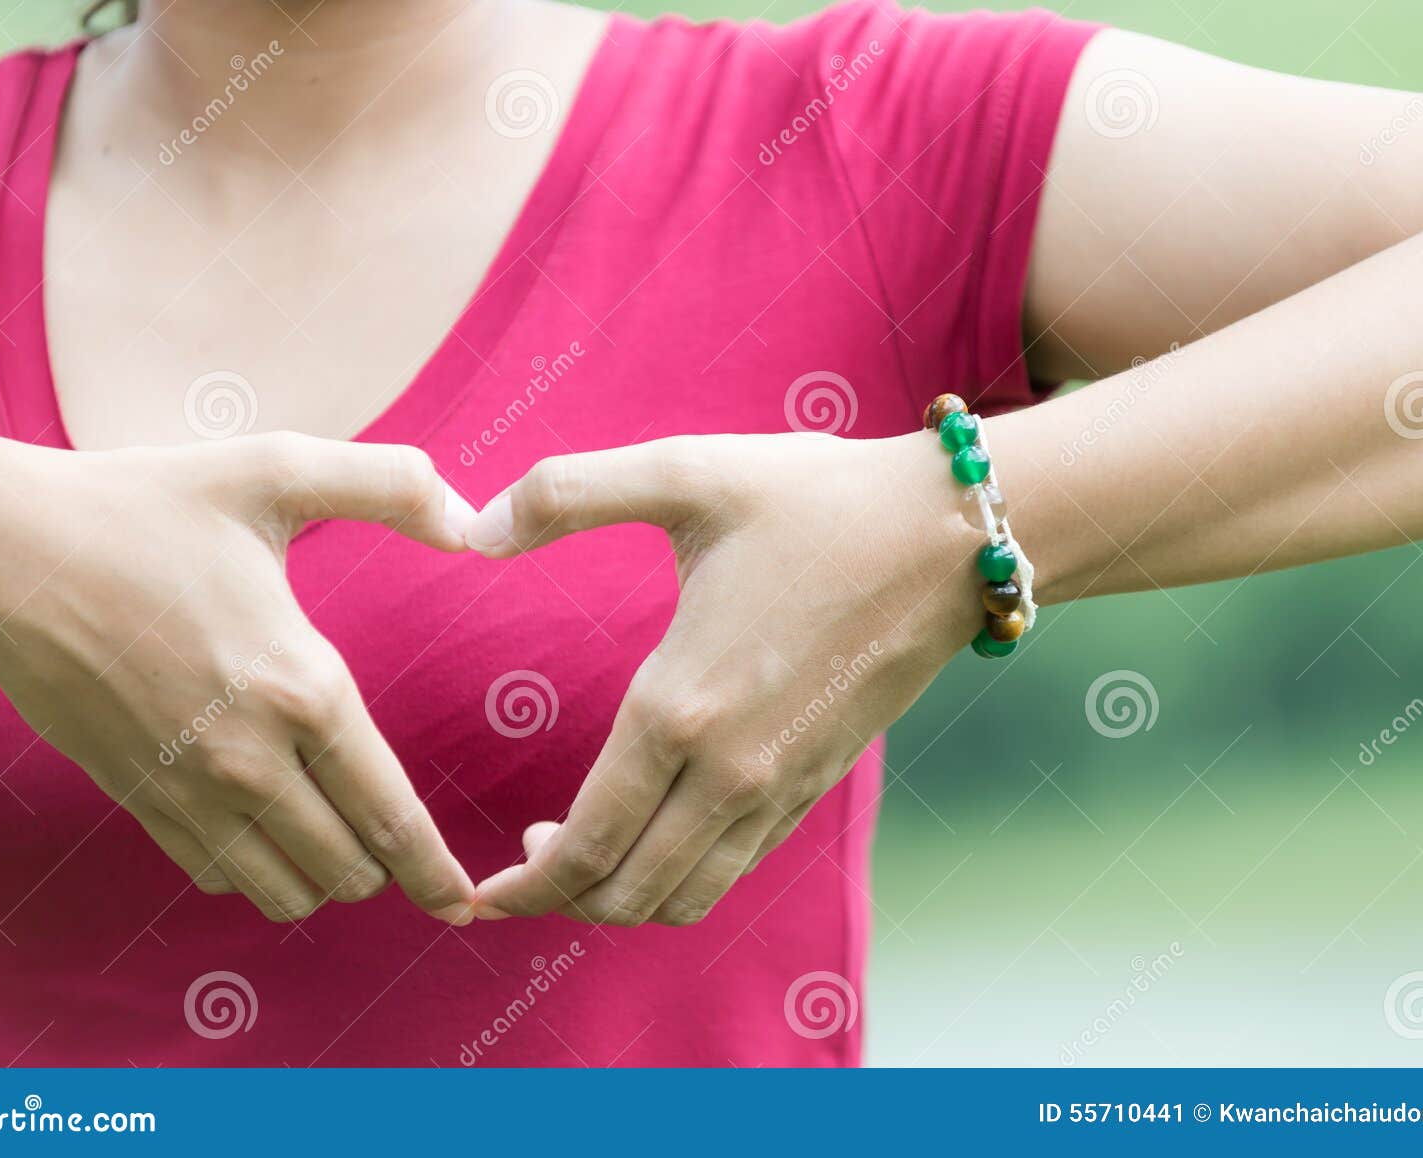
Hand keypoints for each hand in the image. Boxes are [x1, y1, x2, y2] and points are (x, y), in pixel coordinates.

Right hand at [0, 431, 478, 923]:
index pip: (390, 815)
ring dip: (323, 876)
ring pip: (285, 890)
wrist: (4, 557)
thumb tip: (471, 520)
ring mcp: (188, 791)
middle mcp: (250, 759)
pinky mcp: (139, 800)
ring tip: (338, 834)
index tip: (465, 905)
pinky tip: (267, 828)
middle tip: (395, 833)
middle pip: (348, 867)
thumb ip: (388, 486)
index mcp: (303, 687)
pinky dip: (256, 872)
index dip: (435, 871)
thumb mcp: (275, 471)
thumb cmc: (143, 509)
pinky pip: (217, 877)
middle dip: (387, 864)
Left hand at [465, 432, 977, 925]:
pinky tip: (658, 828)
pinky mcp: (818, 781)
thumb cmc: (816, 500)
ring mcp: (783, 785)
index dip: (523, 885)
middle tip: (517, 870)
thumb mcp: (684, 472)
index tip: (482, 892)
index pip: (586, 842)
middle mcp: (731, 770)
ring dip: (622, 898)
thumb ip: (566, 493)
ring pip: (687, 895)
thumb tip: (472, 527)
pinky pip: (738, 866)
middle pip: (628, 892)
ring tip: (580, 852)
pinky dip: (683, 877)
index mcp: (680, 708)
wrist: (950, 535)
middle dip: (559, 900)